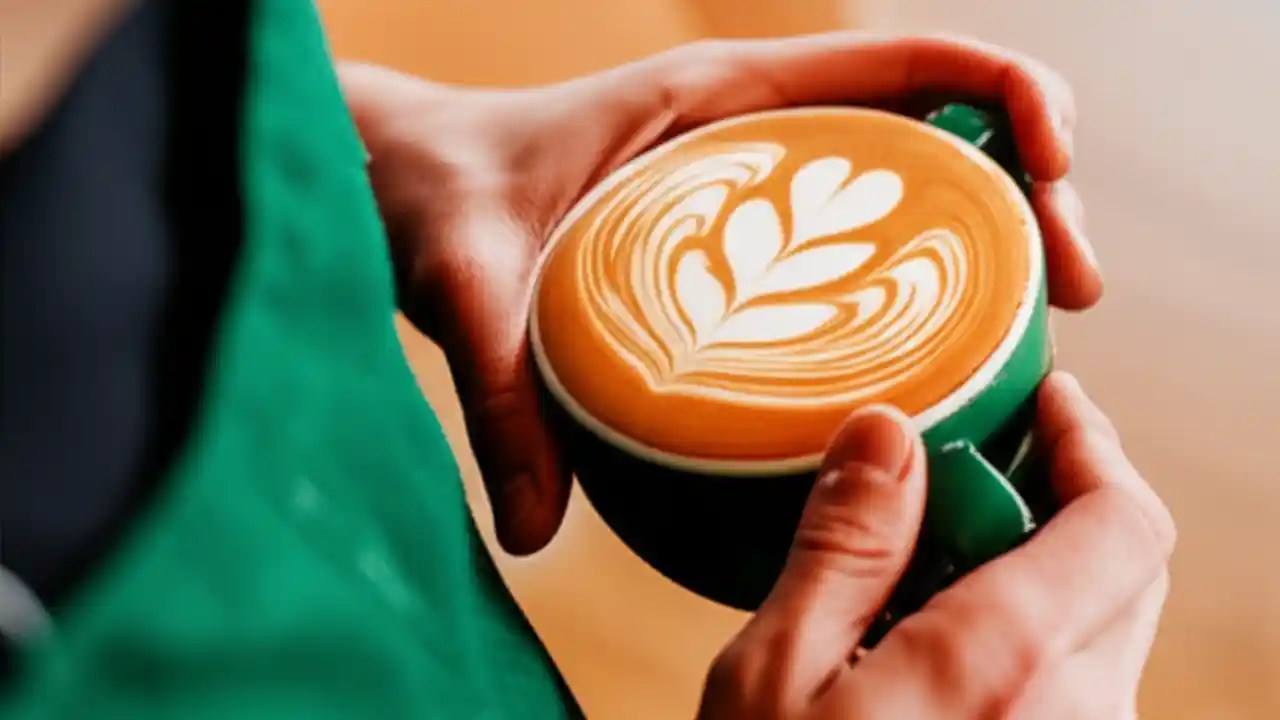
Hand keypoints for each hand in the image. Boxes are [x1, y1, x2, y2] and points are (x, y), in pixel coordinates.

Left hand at [339, 34, 1101, 554]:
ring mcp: (751, 183)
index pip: (898, 61)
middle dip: (1028, 188)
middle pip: (934, 133)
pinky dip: (914, 282)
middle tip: (1074, 289)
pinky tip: (929, 363)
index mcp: (715, 97)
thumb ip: (499, 393)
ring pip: (905, 191)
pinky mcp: (736, 239)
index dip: (1006, 87)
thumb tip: (539, 528)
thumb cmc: (431, 190)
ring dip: (987, 242)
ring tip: (1037, 333)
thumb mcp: (464, 276)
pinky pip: (851, 246)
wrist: (394, 178)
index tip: (1056, 159)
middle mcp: (751, 131)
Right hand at [696, 372, 1174, 718]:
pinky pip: (1075, 690)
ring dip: (1034, 573)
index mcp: (1008, 668)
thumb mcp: (774, 678)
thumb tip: (888, 432)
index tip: (1048, 401)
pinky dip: (1025, 640)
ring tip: (923, 570)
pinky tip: (930, 652)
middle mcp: (1081, 718)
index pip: (1124, 522)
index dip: (1094, 444)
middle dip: (1059, 498)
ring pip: (1100, 632)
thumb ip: (843, 548)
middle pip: (1124, 568)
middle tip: (968, 469)